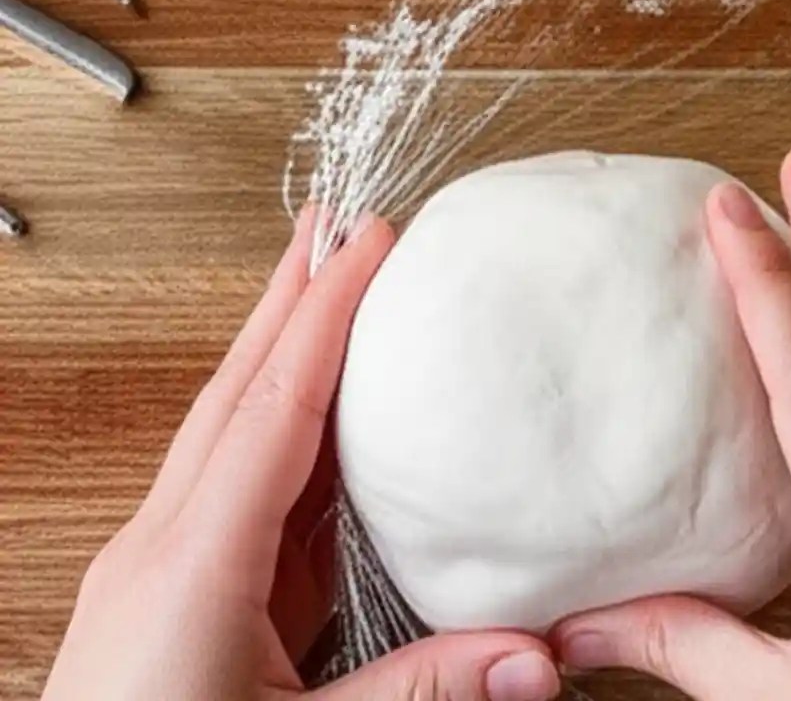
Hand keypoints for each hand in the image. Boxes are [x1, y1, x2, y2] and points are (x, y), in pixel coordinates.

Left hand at [43, 213, 560, 700]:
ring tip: (335, 297)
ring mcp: (173, 568)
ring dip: (289, 356)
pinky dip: (294, 436)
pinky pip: (249, 492)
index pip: (272, 409)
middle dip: (290, 300)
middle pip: (240, 393)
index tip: (366, 240)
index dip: (324, 316)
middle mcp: (170, 548)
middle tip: (334, 223)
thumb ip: (416, 692)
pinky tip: (331, 426)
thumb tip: (534, 654)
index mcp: (192, 568)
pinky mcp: (191, 597)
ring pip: (238, 432)